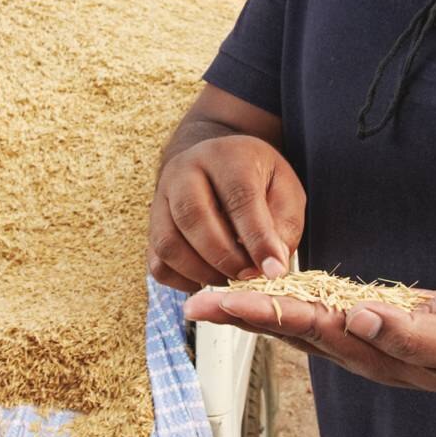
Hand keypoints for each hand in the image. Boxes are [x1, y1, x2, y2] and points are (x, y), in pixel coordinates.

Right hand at [148, 133, 304, 293]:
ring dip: (201, 272)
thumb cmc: (255, 179)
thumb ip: (283, 225)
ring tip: (230, 278)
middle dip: (225, 257)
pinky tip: (208, 278)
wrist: (214, 162)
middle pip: (193, 216)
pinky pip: (157, 263)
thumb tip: (272, 264)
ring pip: (168, 243)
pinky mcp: (151, 225)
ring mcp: (161, 197)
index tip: (274, 271)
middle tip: (249, 275)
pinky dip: (182, 280)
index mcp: (225, 156)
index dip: (258, 238)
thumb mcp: (284, 189)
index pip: (239, 196)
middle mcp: (184, 171)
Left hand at [183, 285, 435, 396]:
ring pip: (293, 323)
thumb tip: (357, 318)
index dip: (261, 312)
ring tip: (210, 297)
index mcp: (366, 351)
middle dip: (238, 314)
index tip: (224, 302)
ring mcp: (355, 339)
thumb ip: (406, 334)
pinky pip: (315, 313)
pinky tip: (261, 294)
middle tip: (192, 302)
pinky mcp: (365, 324)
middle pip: (284, 328)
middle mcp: (351, 348)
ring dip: (251, 310)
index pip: (303, 327)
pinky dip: (283, 302)